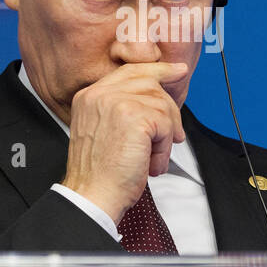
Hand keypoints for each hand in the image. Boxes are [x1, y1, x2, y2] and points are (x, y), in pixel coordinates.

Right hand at [61, 62, 188, 223]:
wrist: (92, 196)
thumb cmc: (100, 175)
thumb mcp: (104, 132)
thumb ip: (121, 110)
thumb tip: (158, 98)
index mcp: (89, 96)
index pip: (129, 71)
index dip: (157, 70)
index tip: (178, 71)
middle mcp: (99, 94)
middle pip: (149, 82)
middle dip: (170, 107)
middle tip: (176, 134)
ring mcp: (116, 103)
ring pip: (161, 105)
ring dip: (164, 136)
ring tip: (152, 159)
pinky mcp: (134, 117)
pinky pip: (165, 123)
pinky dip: (164, 148)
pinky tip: (151, 164)